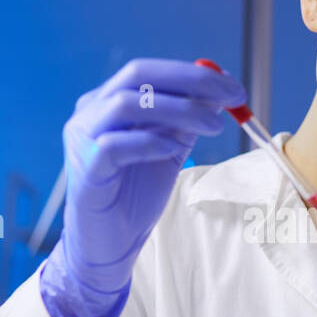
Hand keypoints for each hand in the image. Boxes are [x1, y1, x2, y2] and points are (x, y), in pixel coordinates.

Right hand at [40, 58, 244, 316]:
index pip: (149, 72)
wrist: (109, 244)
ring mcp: (82, 139)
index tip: (234, 87)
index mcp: (108, 102)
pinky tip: (174, 149)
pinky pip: (113, 145)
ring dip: (177, 110)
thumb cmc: (135, 195)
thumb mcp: (169, 149)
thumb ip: (186, 121)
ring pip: (125, 104)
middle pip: (137, 76)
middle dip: (190, 82)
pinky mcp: (85, 170)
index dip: (194, 74)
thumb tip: (221, 91)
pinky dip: (149, 142)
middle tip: (230, 97)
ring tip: (214, 125)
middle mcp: (90, 112)